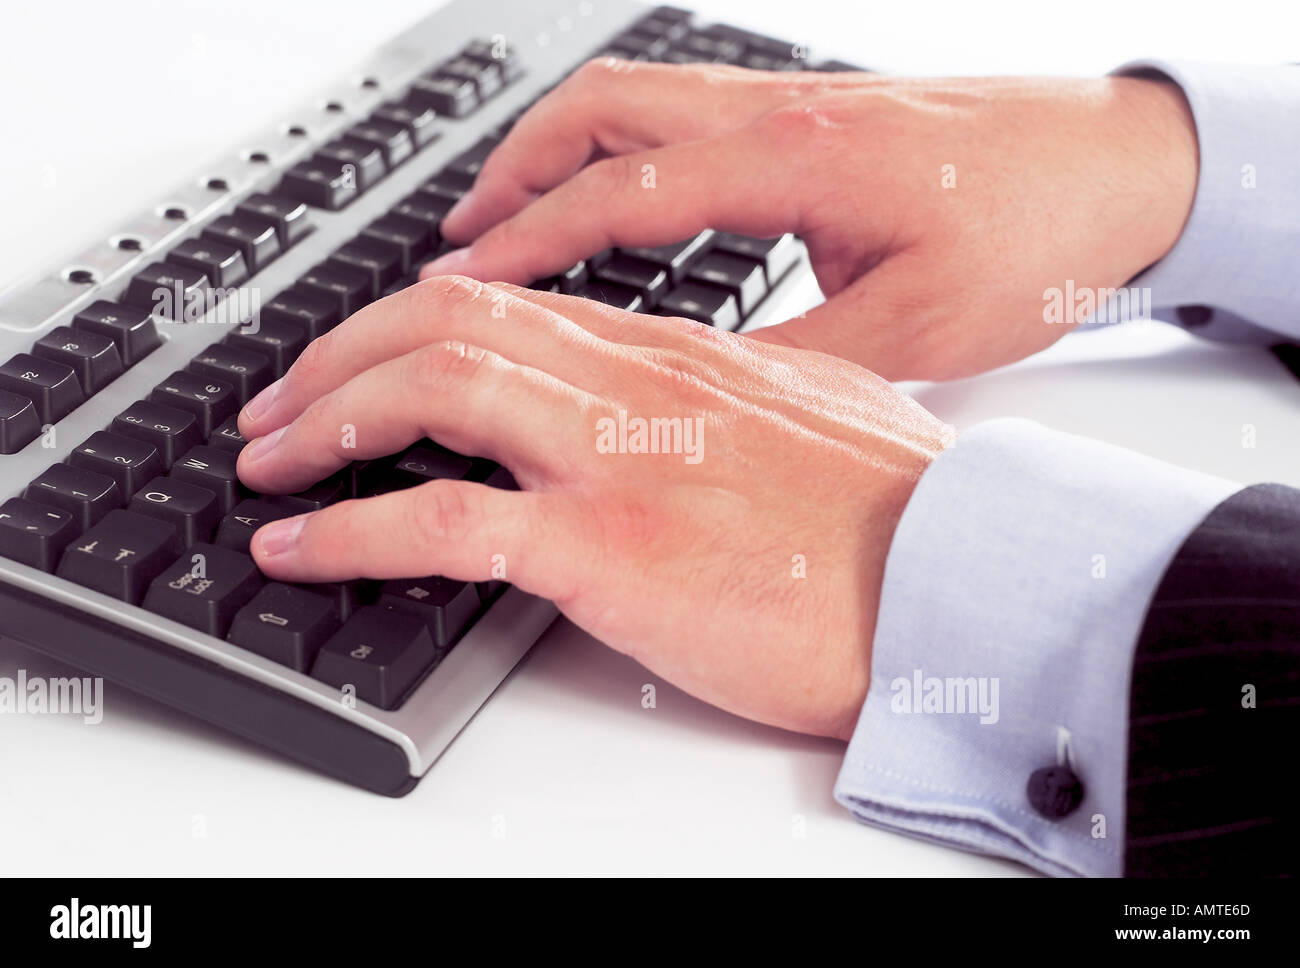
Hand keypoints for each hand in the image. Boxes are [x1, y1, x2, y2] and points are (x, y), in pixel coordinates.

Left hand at [236, 279, 951, 738]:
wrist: (956, 581)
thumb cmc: (896, 519)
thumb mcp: (809, 420)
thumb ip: (727, 403)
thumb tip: (682, 421)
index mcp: (674, 357)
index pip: (510, 306)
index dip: (412, 324)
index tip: (367, 361)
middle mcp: (633, 385)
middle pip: (445, 321)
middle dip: (338, 356)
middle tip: (282, 403)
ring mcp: (618, 459)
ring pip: (429, 389)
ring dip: (324, 420)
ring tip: (268, 459)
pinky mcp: (613, 548)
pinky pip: (448, 523)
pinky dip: (353, 531)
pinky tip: (303, 546)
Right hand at [421, 59, 1197, 379]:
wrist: (1120, 164)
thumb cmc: (1037, 232)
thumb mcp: (914, 331)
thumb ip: (795, 364)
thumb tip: (699, 401)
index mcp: (793, 161)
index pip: (618, 190)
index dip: (527, 241)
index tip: (462, 284)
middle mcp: (779, 116)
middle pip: (600, 110)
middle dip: (512, 172)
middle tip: (456, 242)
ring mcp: (792, 109)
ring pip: (635, 101)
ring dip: (559, 153)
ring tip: (511, 220)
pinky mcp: (811, 122)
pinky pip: (681, 119)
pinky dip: (622, 155)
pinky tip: (622, 209)